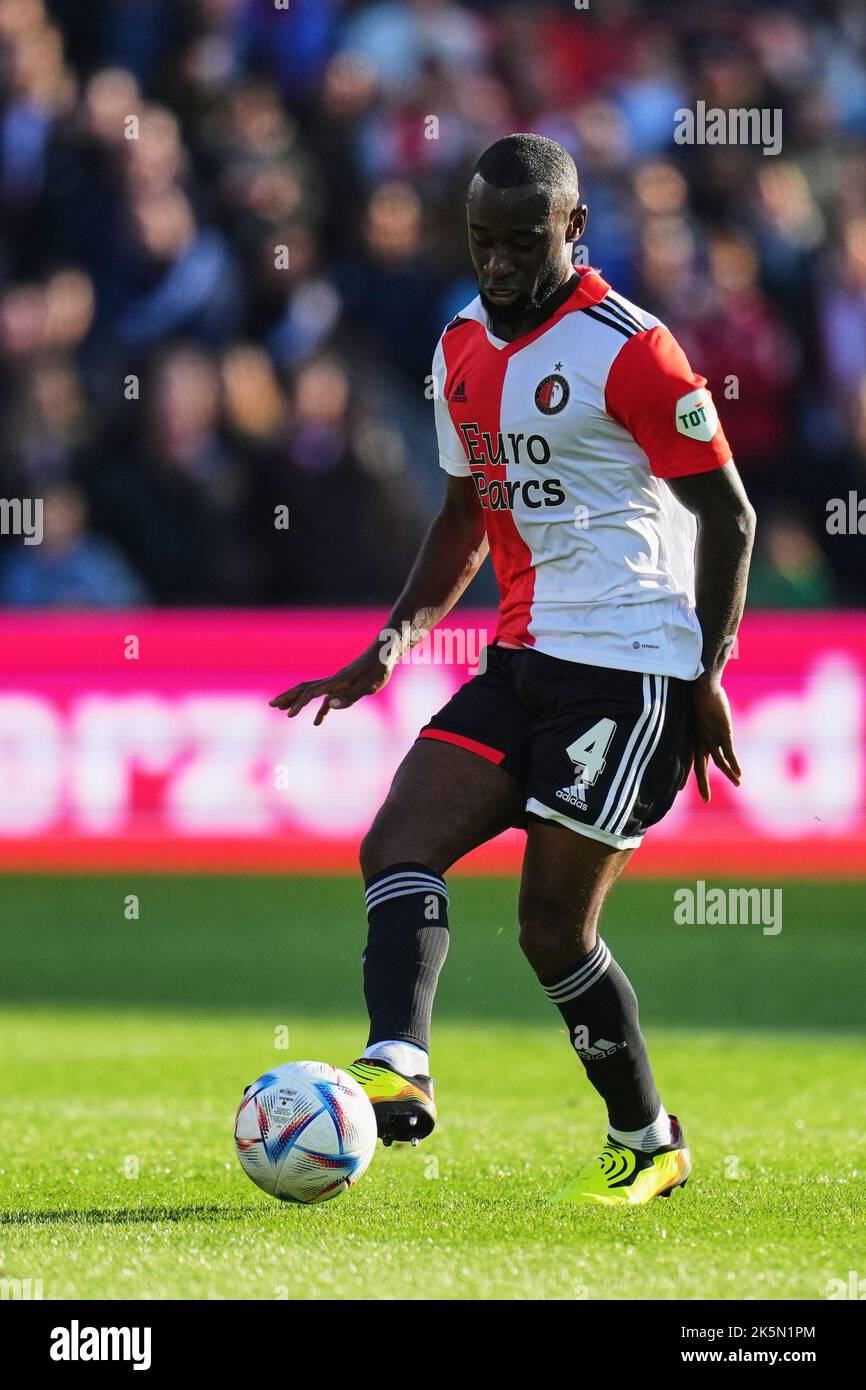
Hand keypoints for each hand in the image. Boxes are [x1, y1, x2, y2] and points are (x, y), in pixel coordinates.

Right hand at [269, 644, 393, 726]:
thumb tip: (329, 706)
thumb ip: (349, 697)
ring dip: (297, 700)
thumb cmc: (380, 668)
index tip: (288, 715)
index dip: (299, 704)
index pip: (312, 693)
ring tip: (284, 711)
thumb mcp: (369, 685)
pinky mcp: (345, 685)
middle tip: (272, 705)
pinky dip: (320, 709)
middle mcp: (334, 681)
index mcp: (337, 681)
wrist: (387, 651)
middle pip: (304, 688)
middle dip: (288, 697)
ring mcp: (338, 683)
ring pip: (312, 691)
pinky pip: (327, 698)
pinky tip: (317, 721)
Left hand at [682, 679, 741, 803]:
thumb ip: (695, 714)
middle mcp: (701, 740)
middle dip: (703, 784)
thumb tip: (694, 709)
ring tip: (737, 784)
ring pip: (719, 762)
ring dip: (728, 774)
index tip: (679, 788)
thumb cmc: (696, 693)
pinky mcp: (723, 733)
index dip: (685, 774)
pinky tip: (739, 774)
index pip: (687, 759)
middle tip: (705, 800)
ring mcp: (712, 737)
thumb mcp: (693, 707)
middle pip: (700, 767)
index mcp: (692, 736)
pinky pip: (729, 753)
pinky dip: (734, 765)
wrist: (702, 686)